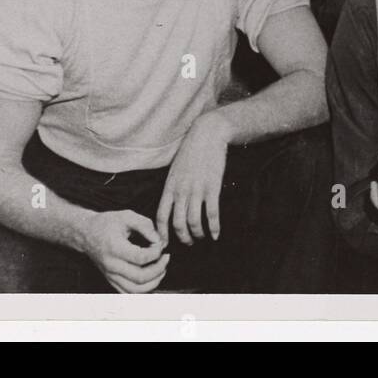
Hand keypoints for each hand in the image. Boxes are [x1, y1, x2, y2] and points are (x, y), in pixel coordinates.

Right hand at [78, 210, 169, 292]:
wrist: (86, 233)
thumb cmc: (107, 223)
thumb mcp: (126, 215)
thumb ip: (145, 225)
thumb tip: (159, 239)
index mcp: (115, 248)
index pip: (141, 258)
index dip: (156, 252)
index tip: (159, 243)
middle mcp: (111, 265)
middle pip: (140, 277)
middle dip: (159, 268)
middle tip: (166, 257)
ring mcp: (110, 275)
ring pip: (135, 290)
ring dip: (153, 282)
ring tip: (162, 269)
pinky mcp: (111, 280)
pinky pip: (128, 293)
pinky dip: (143, 289)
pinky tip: (151, 277)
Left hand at [155, 114, 230, 245]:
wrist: (208, 135)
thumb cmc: (192, 151)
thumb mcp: (175, 169)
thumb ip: (173, 187)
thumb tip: (172, 203)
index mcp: (170, 187)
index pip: (161, 216)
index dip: (162, 233)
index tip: (165, 243)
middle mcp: (181, 192)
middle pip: (178, 224)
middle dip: (183, 238)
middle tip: (189, 242)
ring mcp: (197, 190)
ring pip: (194, 223)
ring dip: (198, 234)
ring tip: (203, 237)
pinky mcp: (212, 188)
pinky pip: (212, 214)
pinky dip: (214, 227)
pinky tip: (216, 234)